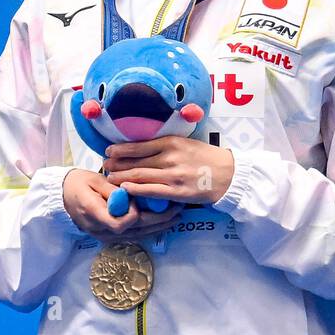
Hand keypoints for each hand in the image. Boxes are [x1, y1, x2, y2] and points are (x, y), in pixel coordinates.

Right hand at [61, 168, 182, 241]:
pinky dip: (149, 229)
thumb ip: (113, 189)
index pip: (120, 223)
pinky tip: (163, 223)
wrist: (63, 196)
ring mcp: (104, 235)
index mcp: (94, 213)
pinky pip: (132, 236)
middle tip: (176, 209)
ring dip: (157, 227)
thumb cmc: (80, 184)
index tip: (142, 200)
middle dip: (157, 220)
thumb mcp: (94, 181)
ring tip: (176, 217)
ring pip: (135, 236)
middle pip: (133, 231)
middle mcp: (99, 229)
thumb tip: (131, 192)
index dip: (134, 215)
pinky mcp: (109, 235)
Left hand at [102, 135, 235, 205]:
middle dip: (117, 163)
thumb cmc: (208, 157)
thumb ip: (167, 145)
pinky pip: (151, 191)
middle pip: (136, 161)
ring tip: (110, 177)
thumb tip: (144, 147)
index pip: (139, 145)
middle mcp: (170, 157)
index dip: (121, 149)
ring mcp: (173, 175)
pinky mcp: (177, 192)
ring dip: (121, 177)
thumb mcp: (187, 143)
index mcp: (173, 142)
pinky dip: (135, 189)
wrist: (229, 174)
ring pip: (140, 175)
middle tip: (105, 165)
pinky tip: (124, 189)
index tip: (109, 150)